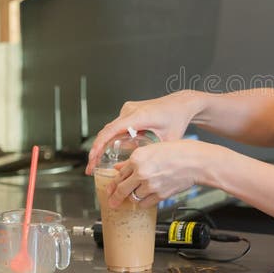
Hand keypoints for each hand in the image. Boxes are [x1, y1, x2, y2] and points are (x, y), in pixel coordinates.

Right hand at [86, 91, 201, 173]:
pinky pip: (118, 126)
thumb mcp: (167, 140)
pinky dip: (113, 138)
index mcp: (138, 116)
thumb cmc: (177, 118)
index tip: (92, 159)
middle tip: (91, 168)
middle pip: (107, 131)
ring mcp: (128, 109)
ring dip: (104, 145)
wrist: (182, 103)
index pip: (111, 130)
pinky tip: (110, 152)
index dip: (98, 145)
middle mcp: (130, 110)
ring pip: (111, 129)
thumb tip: (138, 169)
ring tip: (97, 163)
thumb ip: (152, 153)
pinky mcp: (130, 111)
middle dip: (97, 150)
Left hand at [105, 139, 215, 208]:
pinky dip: (143, 203)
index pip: (119, 174)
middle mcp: (141, 172)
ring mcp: (150, 185)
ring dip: (134, 197)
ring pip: (133, 197)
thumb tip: (120, 167)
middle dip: (115, 198)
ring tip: (138, 195)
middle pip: (121, 189)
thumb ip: (134, 159)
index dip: (113, 184)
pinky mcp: (159, 195)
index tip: (110, 189)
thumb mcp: (153, 149)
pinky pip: (145, 204)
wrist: (196, 162)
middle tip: (112, 203)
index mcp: (137, 157)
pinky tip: (147, 197)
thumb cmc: (178, 152)